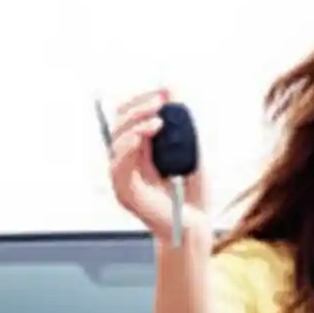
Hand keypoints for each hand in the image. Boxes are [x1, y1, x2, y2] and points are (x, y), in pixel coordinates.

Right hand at [107, 89, 207, 241]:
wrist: (196, 224)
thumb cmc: (193, 190)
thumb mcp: (191, 148)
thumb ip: (181, 121)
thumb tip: (172, 88)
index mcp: (140, 150)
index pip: (129, 116)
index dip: (141, 100)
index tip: (162, 91)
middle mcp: (128, 161)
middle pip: (120, 124)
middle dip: (138, 108)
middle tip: (160, 102)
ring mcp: (124, 177)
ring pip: (117, 141)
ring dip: (135, 125)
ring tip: (158, 121)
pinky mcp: (125, 192)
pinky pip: (118, 165)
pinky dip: (128, 147)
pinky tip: (143, 136)